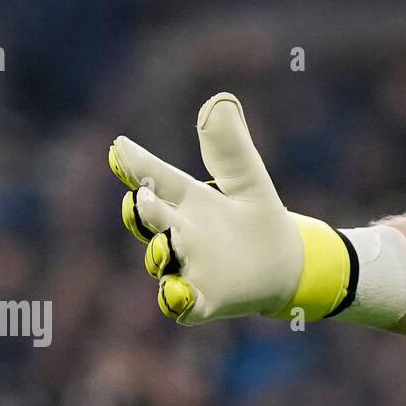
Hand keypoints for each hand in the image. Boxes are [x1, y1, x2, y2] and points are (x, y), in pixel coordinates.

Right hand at [110, 92, 352, 324]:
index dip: (136, 164)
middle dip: (144, 211)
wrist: (286, 263)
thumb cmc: (258, 217)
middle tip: (143, 198)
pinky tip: (176, 291)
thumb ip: (231, 147)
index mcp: (186, 201)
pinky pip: (180, 305)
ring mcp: (185, 267)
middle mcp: (178, 233)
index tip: (119, 147)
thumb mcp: (248, 179)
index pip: (156, 178)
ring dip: (159, 252)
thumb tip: (219, 100)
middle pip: (152, 220)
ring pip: (161, 261)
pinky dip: (174, 300)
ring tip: (168, 241)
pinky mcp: (202, 299)